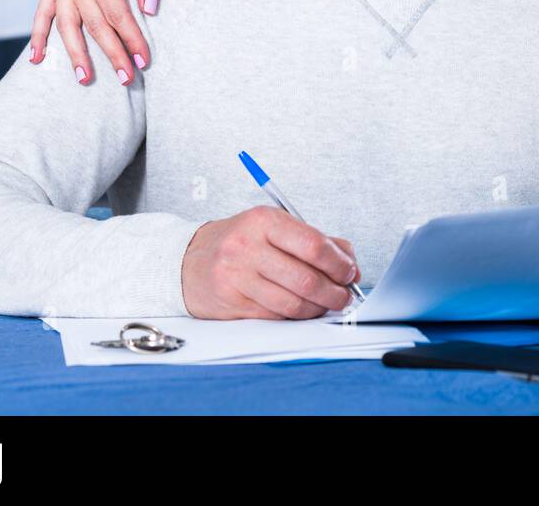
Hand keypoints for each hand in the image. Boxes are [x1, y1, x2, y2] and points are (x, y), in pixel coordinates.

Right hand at [29, 0, 163, 85]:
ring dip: (75, 53)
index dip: (131, 38)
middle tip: (127, 79)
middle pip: (93, 23)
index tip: (144, 59)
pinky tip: (37, 59)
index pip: (116, 12)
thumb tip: (150, 10)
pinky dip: (38, 36)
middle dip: (111, 53)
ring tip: (86, 79)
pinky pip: (42, 13)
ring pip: (66, 24)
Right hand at [181, 206, 361, 319]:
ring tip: (326, 304)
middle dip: (334, 292)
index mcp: (264, 221)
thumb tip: (351, 265)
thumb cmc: (240, 242)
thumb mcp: (275, 228)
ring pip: (293, 303)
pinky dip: (296, 316)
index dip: (339, 263)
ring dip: (318, 308)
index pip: (313, 244)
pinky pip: (276, 316)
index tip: (349, 272)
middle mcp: (248, 247)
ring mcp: (237, 277)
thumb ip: (316, 242)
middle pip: (306, 279)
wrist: (187, 261)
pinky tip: (301, 309)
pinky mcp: (232, 303)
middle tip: (344, 296)